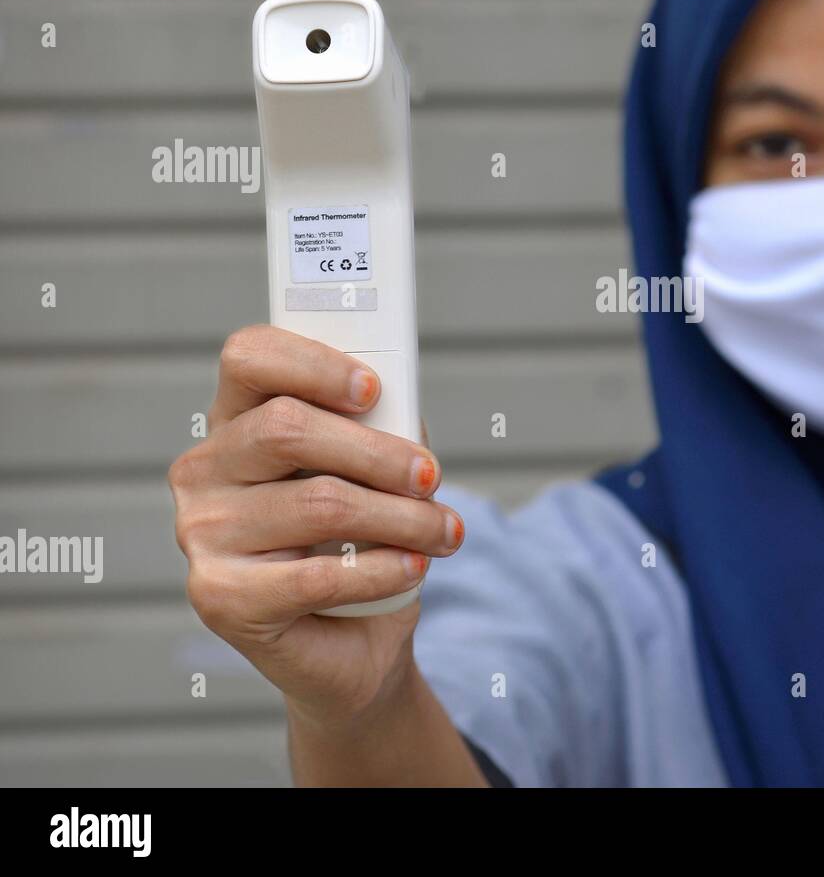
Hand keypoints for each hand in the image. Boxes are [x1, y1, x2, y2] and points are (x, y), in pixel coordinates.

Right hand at [169, 324, 464, 722]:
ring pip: (318, 502)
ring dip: (401, 518)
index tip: (373, 389)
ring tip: (443, 531)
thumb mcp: (375, 472)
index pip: (249, 358)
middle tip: (431, 476)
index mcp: (235, 420)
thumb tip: (404, 412)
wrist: (351, 643)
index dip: (312, 364)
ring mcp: (202, 534)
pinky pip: (317, 575)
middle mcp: (203, 470)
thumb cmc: (360, 540)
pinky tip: (414, 566)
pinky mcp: (219, 597)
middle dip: (378, 453)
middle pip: (286, 427)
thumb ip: (382, 428)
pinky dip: (382, 569)